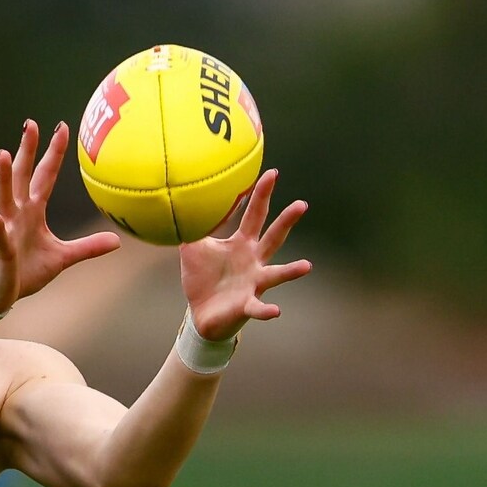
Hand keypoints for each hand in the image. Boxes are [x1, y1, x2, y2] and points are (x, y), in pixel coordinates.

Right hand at [0, 120, 121, 312]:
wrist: (1, 293)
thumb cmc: (26, 271)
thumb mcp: (63, 257)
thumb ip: (88, 247)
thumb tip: (117, 240)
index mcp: (33, 211)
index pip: (44, 176)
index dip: (53, 152)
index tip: (60, 127)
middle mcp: (18, 214)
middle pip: (22, 176)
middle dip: (26, 151)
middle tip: (30, 124)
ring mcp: (7, 230)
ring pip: (5, 198)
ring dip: (4, 178)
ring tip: (4, 154)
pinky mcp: (1, 251)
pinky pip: (0, 237)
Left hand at [179, 168, 311, 340]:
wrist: (201, 313)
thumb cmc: (201, 278)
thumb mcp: (192, 247)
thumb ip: (192, 225)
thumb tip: (180, 200)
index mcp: (242, 244)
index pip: (254, 214)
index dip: (261, 194)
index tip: (272, 173)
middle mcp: (254, 261)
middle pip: (274, 237)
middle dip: (287, 221)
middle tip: (302, 204)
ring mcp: (254, 283)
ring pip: (276, 274)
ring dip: (291, 271)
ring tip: (307, 266)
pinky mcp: (247, 305)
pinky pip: (258, 308)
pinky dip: (267, 310)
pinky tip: (276, 311)